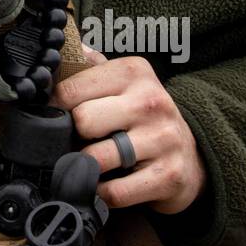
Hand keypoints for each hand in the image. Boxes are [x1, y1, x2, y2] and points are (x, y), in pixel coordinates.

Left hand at [50, 45, 207, 213]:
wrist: (192, 155)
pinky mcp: (168, 176)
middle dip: (73, 137)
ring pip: (96, 158)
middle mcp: (150, 102)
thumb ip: (92, 68)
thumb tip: (63, 52)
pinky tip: (104, 184)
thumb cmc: (143, 117)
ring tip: (88, 164)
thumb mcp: (124, 84)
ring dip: (84, 168)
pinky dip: (100, 193)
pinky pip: (114, 192)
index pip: (70, 89)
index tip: (53, 118)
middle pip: (82, 121)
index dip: (53, 109)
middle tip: (78, 142)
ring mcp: (162, 139)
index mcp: (133, 73)